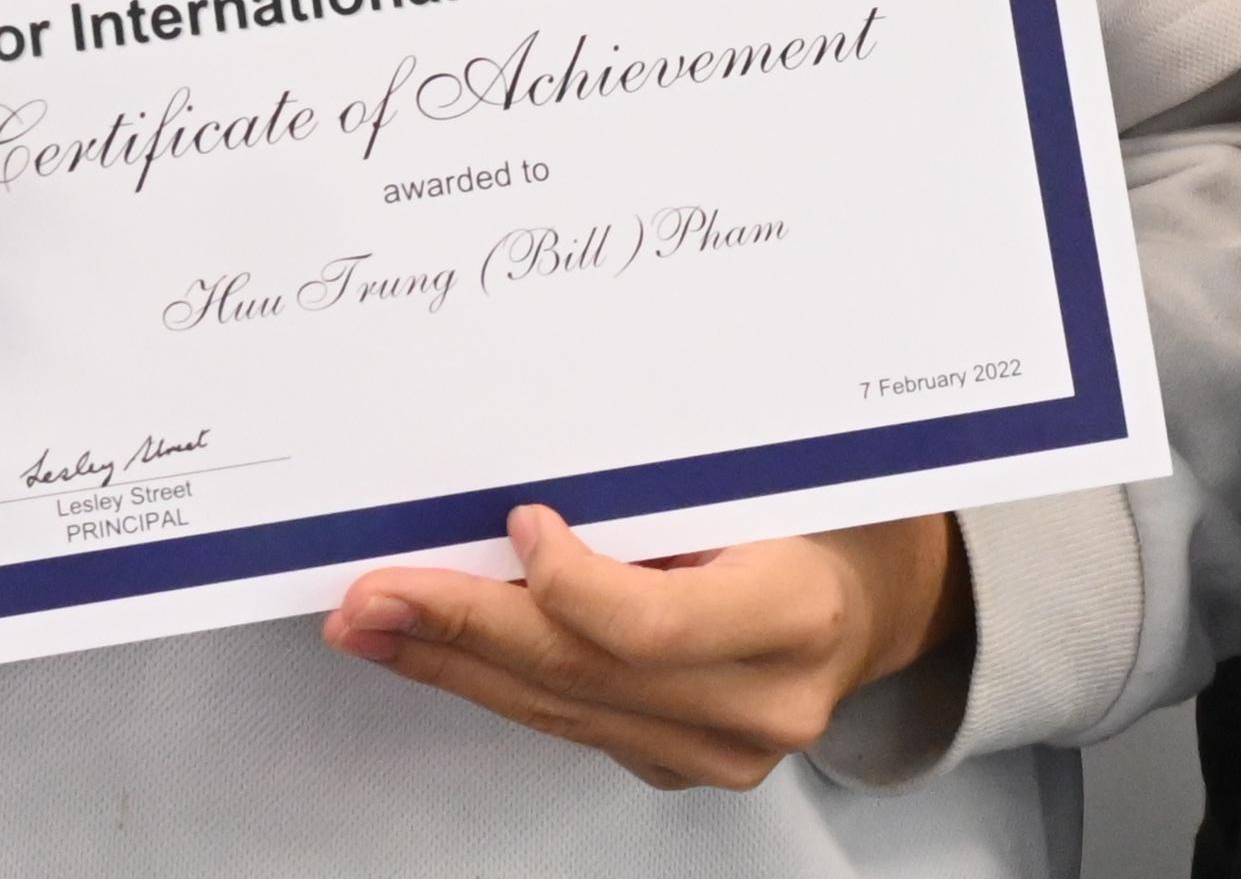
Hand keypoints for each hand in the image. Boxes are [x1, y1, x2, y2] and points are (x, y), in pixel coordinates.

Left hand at [325, 506, 969, 790]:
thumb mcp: (769, 473)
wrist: (871, 596)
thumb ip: (672, 489)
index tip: (519, 525)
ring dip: (452, 664)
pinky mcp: (680, 767)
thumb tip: (527, 489)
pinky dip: (497, 682)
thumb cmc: (818, 512)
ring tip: (369, 625)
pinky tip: (436, 651)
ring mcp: (720, 751)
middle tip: (369, 600)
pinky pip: (571, 722)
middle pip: (583, 675)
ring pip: (560, 708)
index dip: (570, 587)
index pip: (653, 626)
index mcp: (799, 612)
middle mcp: (762, 702)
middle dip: (460, 633)